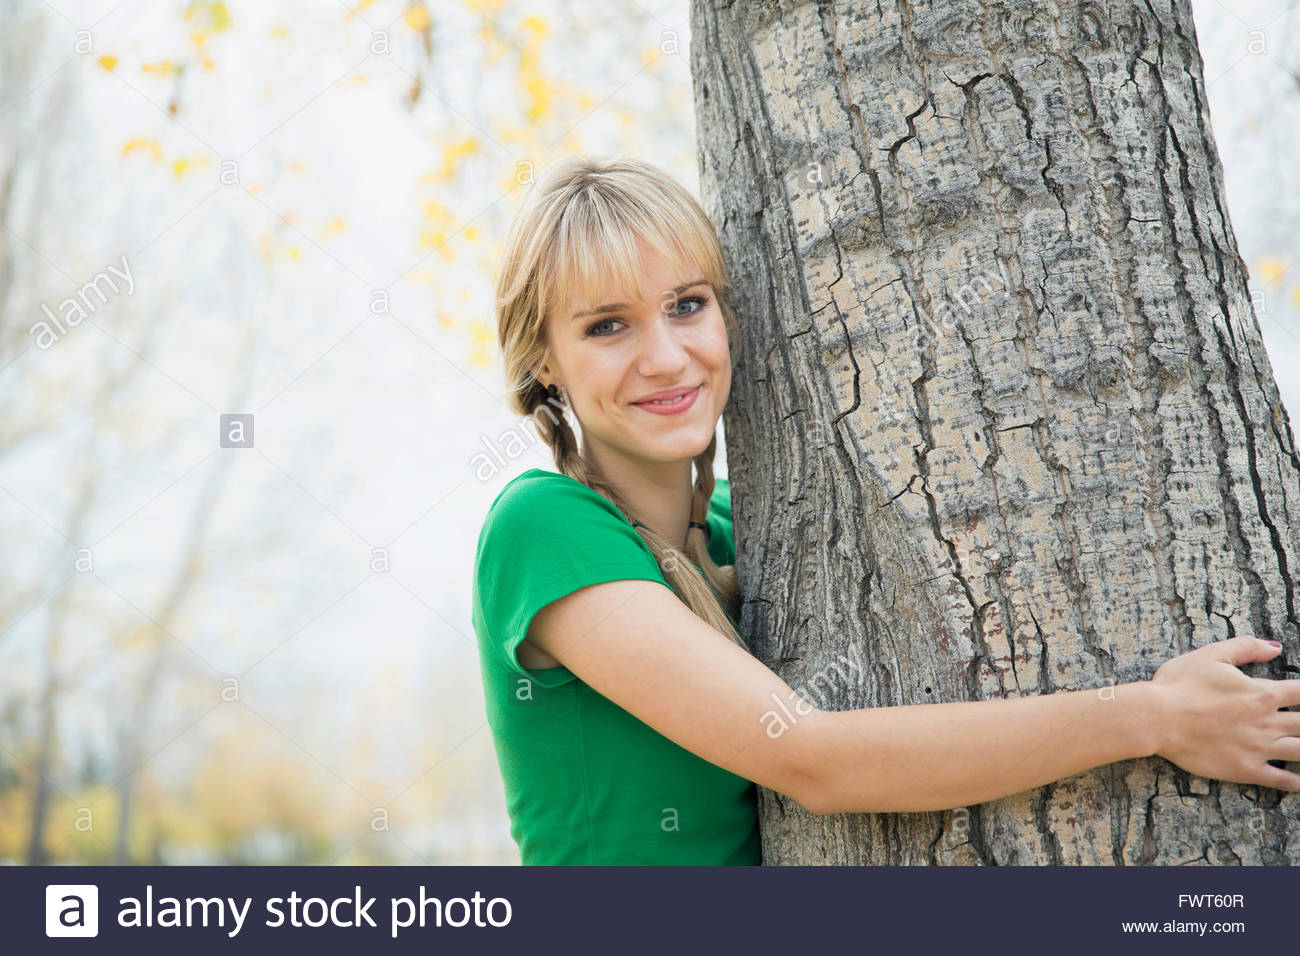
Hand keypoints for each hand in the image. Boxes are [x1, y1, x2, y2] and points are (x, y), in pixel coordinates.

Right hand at [1147, 635, 1299, 790]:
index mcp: (1263, 693)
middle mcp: (1268, 722)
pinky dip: (1298, 782)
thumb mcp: (1211, 655)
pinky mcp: (1245, 769)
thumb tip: (1274, 647)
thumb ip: (1246, 648)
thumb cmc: (1179, 685)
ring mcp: (1259, 748)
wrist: (1157, 718)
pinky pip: (1283, 780)